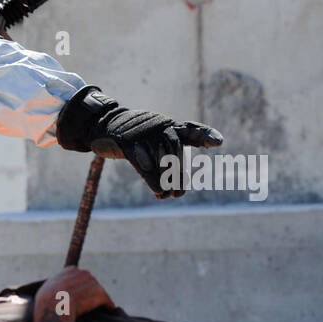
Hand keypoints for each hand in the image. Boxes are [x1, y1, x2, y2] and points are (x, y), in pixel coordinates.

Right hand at [34, 267, 114, 320]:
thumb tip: (58, 290)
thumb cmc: (46, 303)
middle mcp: (83, 273)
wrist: (52, 308)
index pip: (80, 277)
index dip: (80, 287)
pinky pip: (107, 300)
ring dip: (100, 300)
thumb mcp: (47, 288)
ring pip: (99, 292)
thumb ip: (56, 284)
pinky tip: (108, 309)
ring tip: (98, 309)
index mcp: (71, 270)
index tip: (79, 296)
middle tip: (88, 304)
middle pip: (92, 284)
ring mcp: (92, 282)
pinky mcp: (99, 293)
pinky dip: (108, 305)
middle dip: (91, 293)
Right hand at [57, 87, 222, 197]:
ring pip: (159, 157)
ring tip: (168, 196)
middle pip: (175, 150)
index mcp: (168, 126)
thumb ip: (163, 168)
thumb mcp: (151, 148)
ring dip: (165, 179)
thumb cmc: (134, 141)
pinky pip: (142, 159)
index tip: (219, 142)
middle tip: (179, 194)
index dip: (204, 134)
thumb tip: (170, 194)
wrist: (103, 128)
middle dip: (179, 173)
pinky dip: (151, 176)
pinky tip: (158, 191)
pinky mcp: (126, 140)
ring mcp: (142, 131)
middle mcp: (158, 125)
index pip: (190, 130)